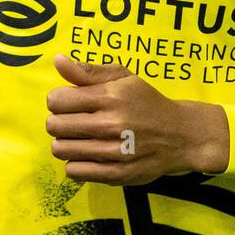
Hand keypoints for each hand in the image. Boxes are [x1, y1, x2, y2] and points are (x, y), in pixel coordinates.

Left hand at [45, 54, 228, 184]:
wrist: (180, 135)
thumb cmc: (146, 103)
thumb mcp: (123, 78)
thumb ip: (88, 70)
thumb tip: (57, 60)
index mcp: (110, 96)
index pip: (57, 100)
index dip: (58, 100)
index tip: (69, 103)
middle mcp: (111, 124)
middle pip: (54, 126)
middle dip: (59, 122)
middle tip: (74, 122)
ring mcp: (113, 152)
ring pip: (61, 149)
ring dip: (65, 143)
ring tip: (80, 139)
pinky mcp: (116, 174)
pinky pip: (74, 171)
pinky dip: (76, 163)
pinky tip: (89, 155)